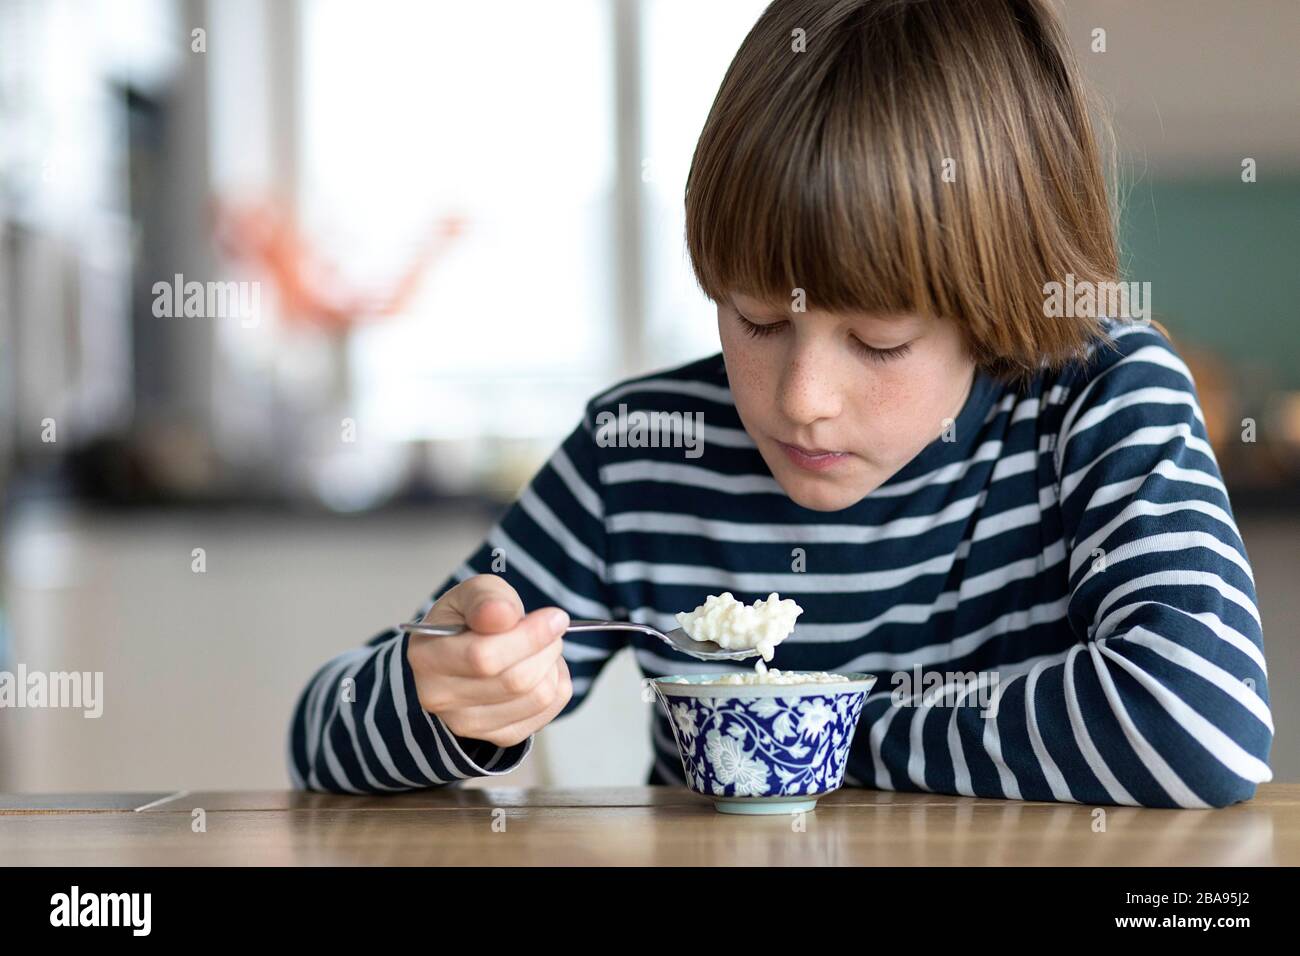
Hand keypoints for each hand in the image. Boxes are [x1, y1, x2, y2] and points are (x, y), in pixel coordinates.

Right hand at [406, 574, 571, 748]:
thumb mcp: (474, 593)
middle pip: (516, 681)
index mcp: (428, 657)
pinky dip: (556, 684)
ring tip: (542, 647)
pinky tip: (542, 669)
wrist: (464, 651)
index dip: (529, 636)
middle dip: (546, 648)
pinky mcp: (497, 736)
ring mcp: (467, 723)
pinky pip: (548, 712)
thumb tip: (503, 614)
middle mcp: (440, 697)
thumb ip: (487, 599)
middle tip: (551, 627)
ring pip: (538, 697)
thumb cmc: (469, 619)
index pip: (484, 657)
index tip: (555, 617)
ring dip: (552, 665)